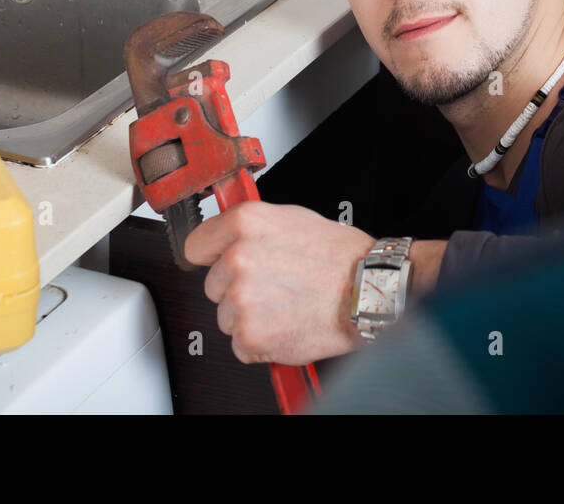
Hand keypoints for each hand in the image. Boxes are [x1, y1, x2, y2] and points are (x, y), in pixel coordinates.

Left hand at [183, 201, 375, 365]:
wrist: (367, 290)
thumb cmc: (339, 256)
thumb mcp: (292, 219)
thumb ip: (252, 228)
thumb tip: (229, 236)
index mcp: (245, 223)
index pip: (196, 246)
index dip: (212, 257)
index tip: (221, 263)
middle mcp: (238, 258)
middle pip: (212, 285)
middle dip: (236, 289)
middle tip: (273, 285)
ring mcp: (241, 298)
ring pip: (225, 316)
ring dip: (249, 317)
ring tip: (285, 304)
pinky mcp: (250, 334)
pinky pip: (240, 343)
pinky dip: (261, 341)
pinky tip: (286, 323)